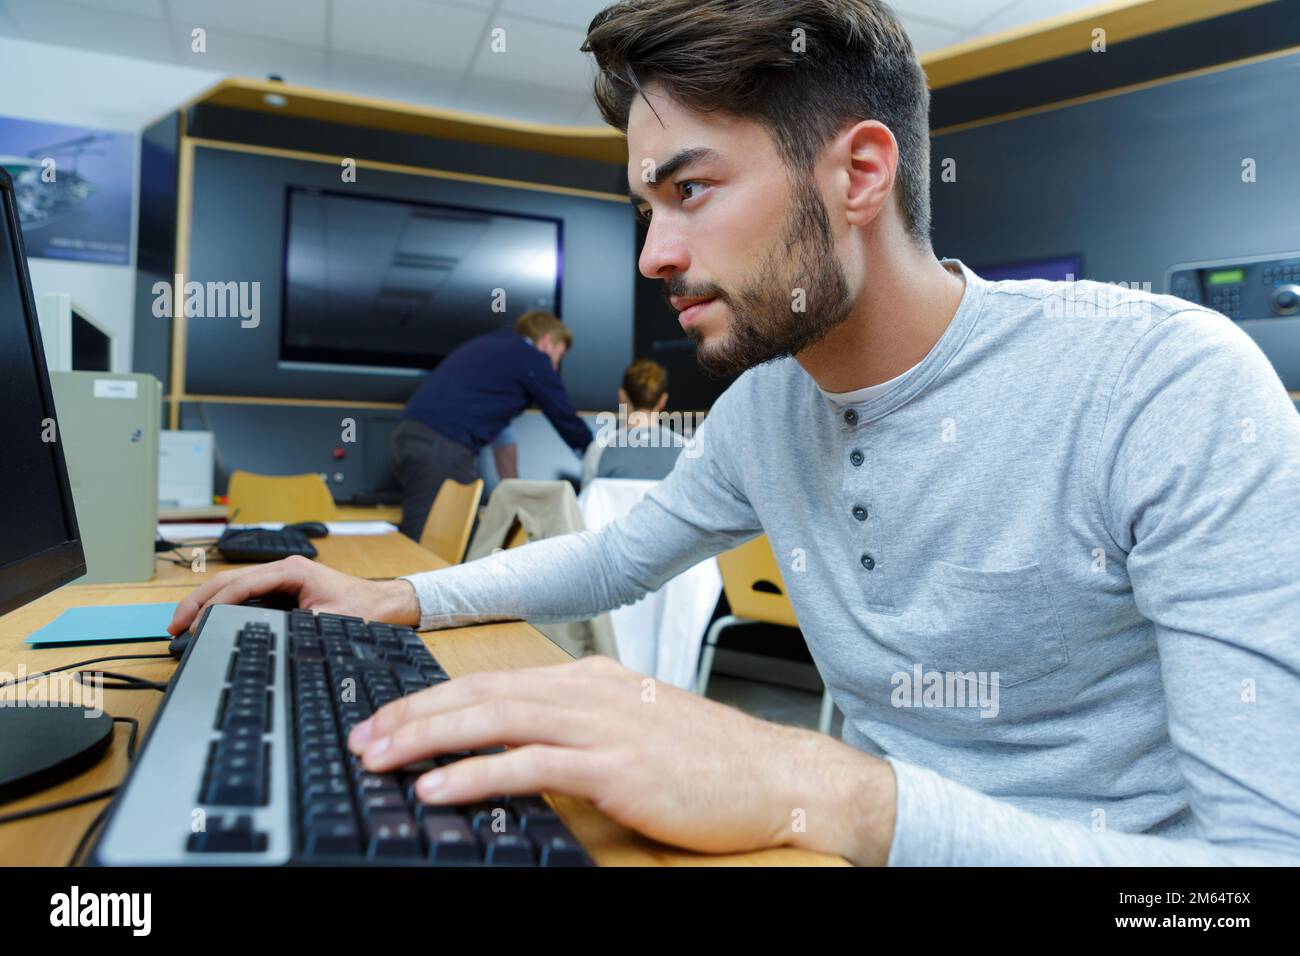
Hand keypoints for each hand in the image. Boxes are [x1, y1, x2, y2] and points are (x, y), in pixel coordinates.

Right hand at [167, 555, 419, 635]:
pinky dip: (223, 607)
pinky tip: (209, 621)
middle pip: (229, 581)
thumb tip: (268, 639)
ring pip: (233, 587)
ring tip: (182, 626)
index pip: (241, 584)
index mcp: (292, 570)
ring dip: (207, 604)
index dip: (213, 604)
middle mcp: (283, 569)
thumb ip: (298, 627)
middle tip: (174, 627)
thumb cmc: (365, 610)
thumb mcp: (331, 622)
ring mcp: (282, 578)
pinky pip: (245, 595)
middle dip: (198, 602)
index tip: (193, 623)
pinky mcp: (283, 590)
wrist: (386, 606)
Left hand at [347, 655, 896, 863]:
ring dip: (428, 738)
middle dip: (413, 714)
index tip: (388, 719)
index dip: (433, 699)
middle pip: (481, 692)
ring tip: (379, 758)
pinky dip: (475, 774)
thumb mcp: (634, 728)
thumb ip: (576, 730)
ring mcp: (601, 724)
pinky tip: (438, 788)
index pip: (494, 680)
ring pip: (494, 719)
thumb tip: (516, 750)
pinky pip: (529, 764)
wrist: (775, 775)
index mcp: (590, 679)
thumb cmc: (709, 760)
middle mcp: (589, 691)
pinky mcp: (614, 765)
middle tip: (363, 737)